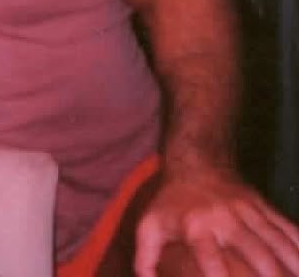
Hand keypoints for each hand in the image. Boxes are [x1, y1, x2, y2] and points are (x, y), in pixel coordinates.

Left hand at [135, 169, 298, 275]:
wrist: (195, 164)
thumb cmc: (171, 204)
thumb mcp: (150, 225)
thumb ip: (145, 257)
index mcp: (195, 226)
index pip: (209, 254)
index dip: (218, 274)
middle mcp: (225, 218)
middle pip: (254, 250)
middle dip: (271, 276)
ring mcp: (248, 211)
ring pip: (276, 241)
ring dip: (292, 263)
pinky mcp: (263, 207)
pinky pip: (287, 228)